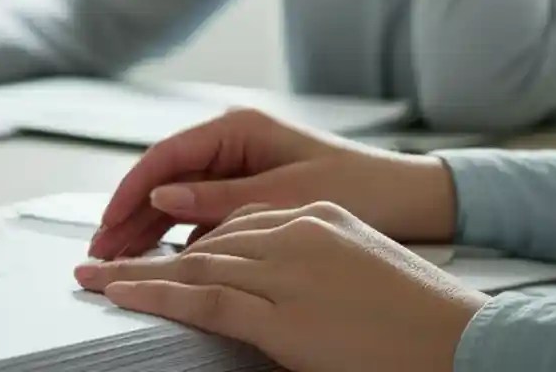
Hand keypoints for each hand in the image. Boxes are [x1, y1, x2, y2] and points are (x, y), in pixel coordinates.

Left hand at [76, 203, 489, 371]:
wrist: (462, 340)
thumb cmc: (418, 314)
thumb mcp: (357, 264)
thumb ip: (309, 256)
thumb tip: (270, 272)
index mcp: (314, 216)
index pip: (235, 222)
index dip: (187, 238)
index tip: (152, 249)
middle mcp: (294, 233)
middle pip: (205, 239)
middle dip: (149, 250)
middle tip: (101, 257)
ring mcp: (285, 272)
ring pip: (194, 265)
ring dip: (136, 272)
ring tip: (93, 277)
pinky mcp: (280, 314)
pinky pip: (204, 301)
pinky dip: (155, 295)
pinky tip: (121, 294)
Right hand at [88, 110, 456, 260]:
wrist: (412, 199)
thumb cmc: (359, 187)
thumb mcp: (285, 194)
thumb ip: (219, 198)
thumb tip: (160, 199)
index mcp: (237, 129)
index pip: (165, 157)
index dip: (130, 191)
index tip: (108, 223)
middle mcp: (230, 144)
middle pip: (163, 180)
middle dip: (129, 217)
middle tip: (99, 252)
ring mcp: (237, 168)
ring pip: (176, 201)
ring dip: (146, 231)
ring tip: (116, 261)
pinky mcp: (246, 194)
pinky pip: (199, 215)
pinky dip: (177, 238)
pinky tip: (158, 262)